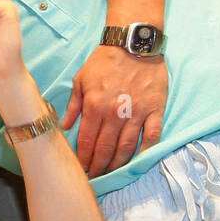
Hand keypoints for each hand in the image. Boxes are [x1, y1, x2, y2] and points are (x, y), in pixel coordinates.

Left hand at [61, 46, 166, 177]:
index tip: (82, 169)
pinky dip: (146, 151)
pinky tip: (139, 161)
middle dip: (99, 166)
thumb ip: (73, 106)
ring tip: (112, 173)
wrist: (133, 43)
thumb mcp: (81, 80)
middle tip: (96, 177)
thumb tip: (64, 127)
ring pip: (127, 147)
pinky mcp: (155, 109)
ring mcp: (137, 113)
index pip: (87, 141)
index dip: (84, 158)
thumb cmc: (104, 60)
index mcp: (95, 106)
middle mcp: (115, 113)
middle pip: (106, 148)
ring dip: (118, 163)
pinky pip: (152, 136)